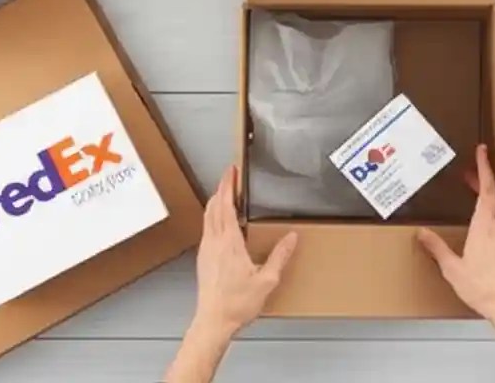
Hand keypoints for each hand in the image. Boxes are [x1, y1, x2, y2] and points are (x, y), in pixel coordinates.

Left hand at [194, 164, 297, 338]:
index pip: (225, 205)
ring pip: (208, 217)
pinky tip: (222, 223)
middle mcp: (213, 243)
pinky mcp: (203, 259)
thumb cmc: (237, 304)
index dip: (227, 186)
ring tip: (226, 195)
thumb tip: (291, 238)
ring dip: (216, 202)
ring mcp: (206, 250)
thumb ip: (280, 256)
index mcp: (229, 243)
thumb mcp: (267, 280)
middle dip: (222, 189)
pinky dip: (214, 217)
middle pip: (214, 207)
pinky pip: (207, 229)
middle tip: (230, 178)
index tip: (230, 172)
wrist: (213, 321)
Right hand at [417, 144, 494, 324]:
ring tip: (479, 189)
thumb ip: (437, 248)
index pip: (487, 191)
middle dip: (492, 176)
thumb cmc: (480, 287)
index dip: (485, 169)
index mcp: (485, 227)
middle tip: (477, 167)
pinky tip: (482, 219)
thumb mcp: (452, 268)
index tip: (483, 152)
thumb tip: (421, 232)